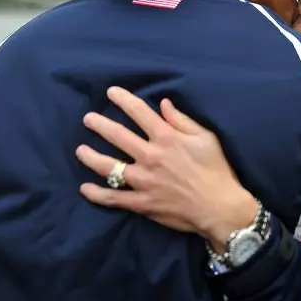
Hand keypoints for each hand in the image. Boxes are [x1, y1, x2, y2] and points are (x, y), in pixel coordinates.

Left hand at [77, 86, 257, 252]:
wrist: (220, 207)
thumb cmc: (217, 170)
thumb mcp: (206, 138)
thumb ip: (182, 120)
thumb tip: (163, 103)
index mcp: (166, 138)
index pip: (139, 112)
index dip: (122, 99)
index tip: (110, 93)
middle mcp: (150, 156)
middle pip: (117, 136)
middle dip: (99, 124)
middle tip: (88, 119)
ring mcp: (143, 181)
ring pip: (108, 167)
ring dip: (91, 157)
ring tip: (80, 150)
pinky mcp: (142, 203)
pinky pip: (114, 198)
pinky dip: (97, 194)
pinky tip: (85, 188)